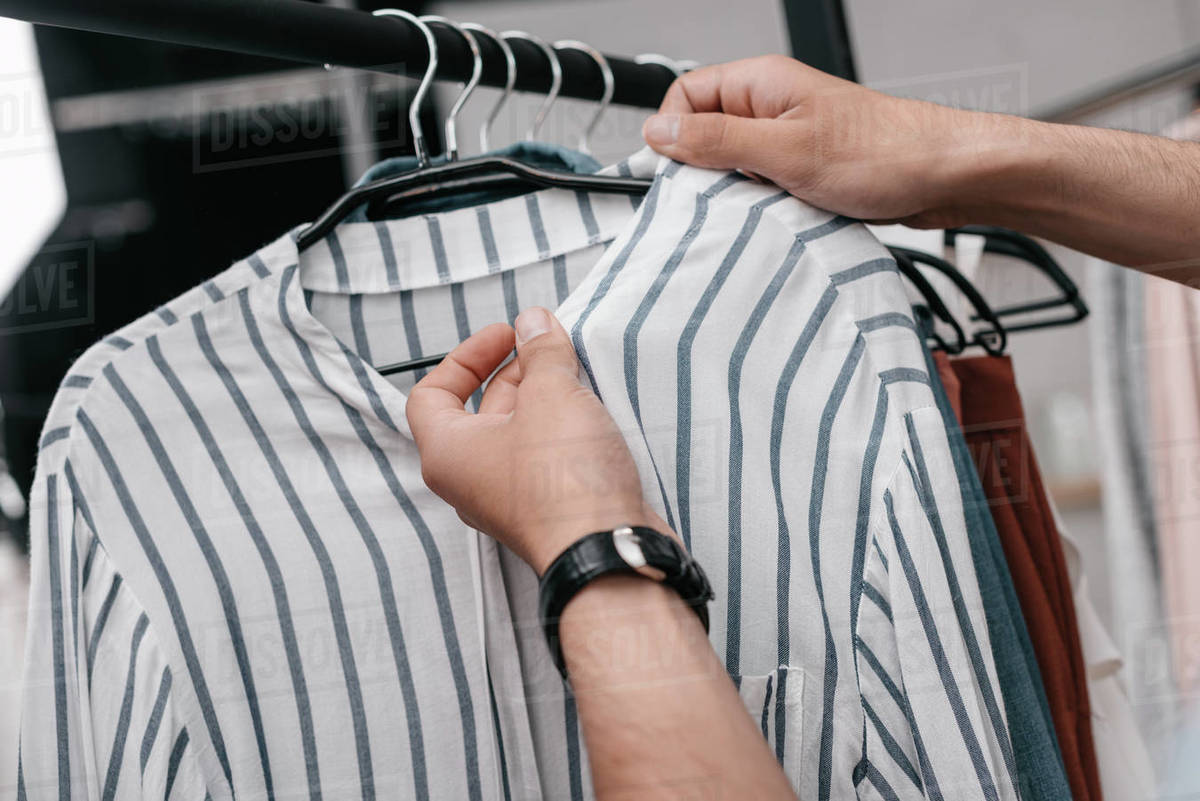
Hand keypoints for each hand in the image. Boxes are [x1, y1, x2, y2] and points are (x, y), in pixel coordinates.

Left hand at [406, 307, 667, 573]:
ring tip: (576, 373)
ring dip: (544, 399)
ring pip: (518, 435)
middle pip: (481, 411)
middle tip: (550, 345)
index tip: (506, 335)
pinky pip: (546, 459)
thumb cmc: (562, 479)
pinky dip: (563, 430)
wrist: (608, 549)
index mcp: (448, 453)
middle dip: (516, 372)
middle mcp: (471, 480)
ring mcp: (510, 499)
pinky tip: (593, 412)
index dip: (465, 357)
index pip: (430, 395)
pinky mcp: (548, 509)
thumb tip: (534, 324)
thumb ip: (541, 352)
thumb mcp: (551, 393)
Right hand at [641, 55, 1006, 228]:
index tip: (678, 173)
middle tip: (725, 198)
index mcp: (760, 84)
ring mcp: (787, 140)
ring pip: (731, 168)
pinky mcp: (802, 171)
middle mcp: (770, 108)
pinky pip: (761, 189)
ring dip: (738, 196)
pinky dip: (764, 209)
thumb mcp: (786, 150)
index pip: (684, 98)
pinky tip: (781, 218)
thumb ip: (717, 141)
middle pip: (704, 136)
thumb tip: (659, 133)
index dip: (673, 135)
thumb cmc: (885, 152)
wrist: (947, 177)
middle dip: (705, 173)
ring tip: (763, 207)